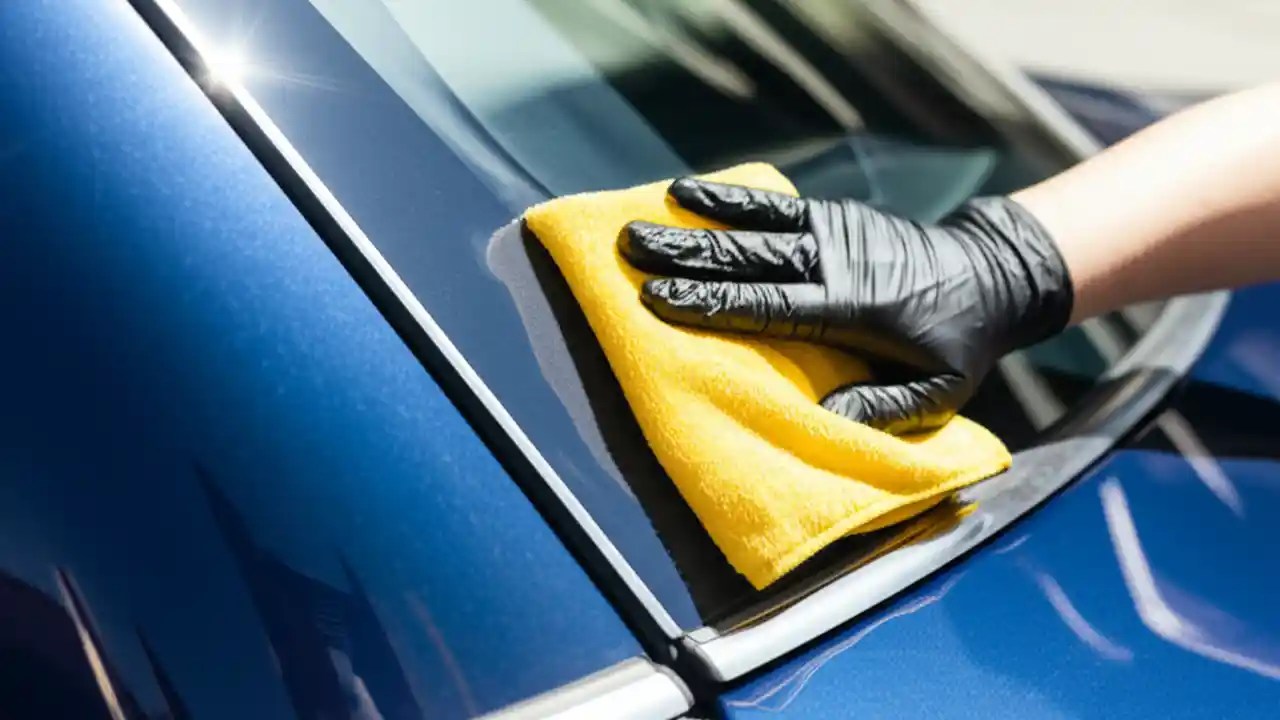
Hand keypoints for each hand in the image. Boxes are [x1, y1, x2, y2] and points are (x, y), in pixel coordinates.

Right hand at [619, 178, 1072, 433]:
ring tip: (641, 221)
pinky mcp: (836, 216)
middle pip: (751, 260)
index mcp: (856, 310)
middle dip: (688, 257)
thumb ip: (885, 407)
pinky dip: (732, 198)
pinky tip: (686, 190)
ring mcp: (836, 233)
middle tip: (630, 250)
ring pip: (756, 228)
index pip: (770, 307)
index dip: (713, 303)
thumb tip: (826, 415)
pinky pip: (776, 206)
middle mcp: (838, 264)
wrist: (993, 274)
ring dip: (695, 226)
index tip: (659, 299)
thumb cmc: (959, 344)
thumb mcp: (941, 393)